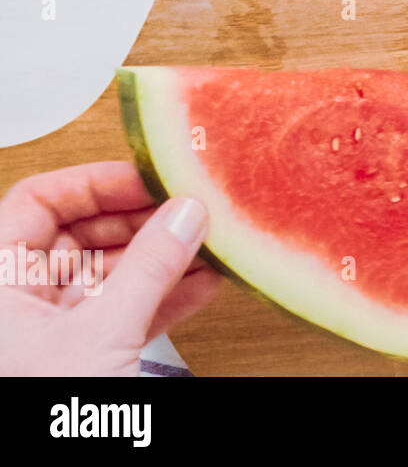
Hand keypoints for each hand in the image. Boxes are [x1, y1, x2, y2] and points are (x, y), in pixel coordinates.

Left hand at [0, 162, 220, 375]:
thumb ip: (148, 270)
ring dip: (163, 259)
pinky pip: (127, 311)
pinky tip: (203, 282)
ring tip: (207, 243)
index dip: (95, 184)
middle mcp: (21, 300)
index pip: (38, 203)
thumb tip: (186, 215)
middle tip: (191, 210)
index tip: (150, 179)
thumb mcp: (100, 333)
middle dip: (143, 222)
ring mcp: (53, 329)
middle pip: (82, 234)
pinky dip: (166, 297)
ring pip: (111, 273)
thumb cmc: (43, 407)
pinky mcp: (85, 357)